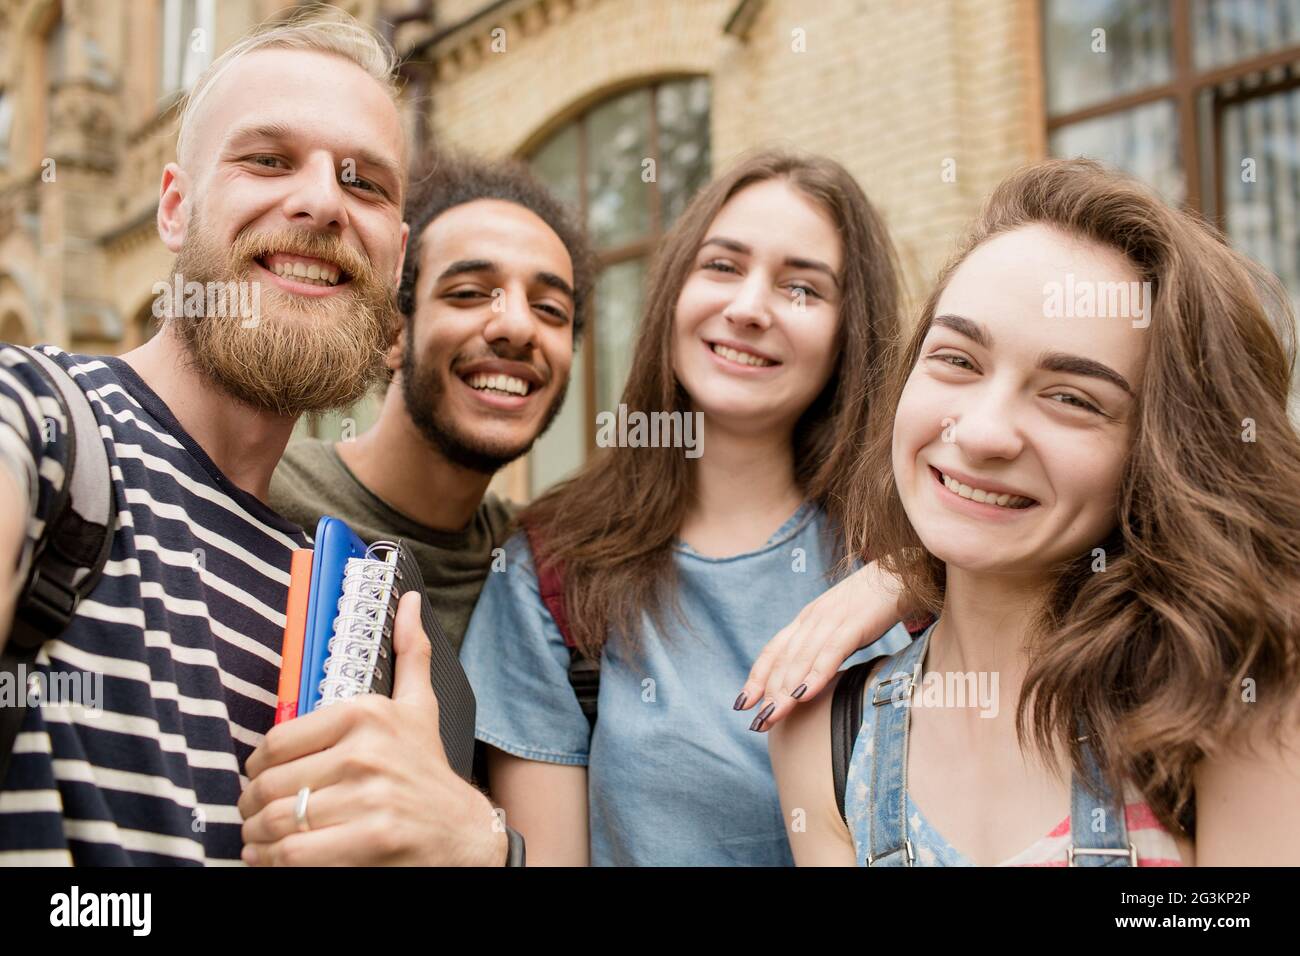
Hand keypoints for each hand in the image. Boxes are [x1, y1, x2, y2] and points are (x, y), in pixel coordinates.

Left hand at [238, 591, 505, 865]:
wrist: (464, 832)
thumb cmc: (429, 772)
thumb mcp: (420, 708)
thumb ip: (409, 654)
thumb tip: (409, 603)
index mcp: (367, 714)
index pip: (277, 741)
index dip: (256, 765)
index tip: (258, 776)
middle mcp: (366, 752)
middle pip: (272, 784)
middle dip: (252, 805)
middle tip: (253, 812)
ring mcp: (369, 797)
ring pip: (278, 819)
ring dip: (256, 833)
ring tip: (258, 836)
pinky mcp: (370, 838)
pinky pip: (295, 852)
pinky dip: (271, 859)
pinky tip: (271, 857)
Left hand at [737, 561, 904, 732]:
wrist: (905, 570)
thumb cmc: (875, 601)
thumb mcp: (843, 622)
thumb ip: (826, 644)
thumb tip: (814, 675)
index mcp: (809, 618)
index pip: (775, 649)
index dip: (757, 676)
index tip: (743, 703)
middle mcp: (813, 618)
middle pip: (783, 659)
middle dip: (767, 693)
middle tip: (757, 722)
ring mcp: (833, 619)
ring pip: (801, 658)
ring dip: (784, 690)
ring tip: (772, 716)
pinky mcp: (855, 622)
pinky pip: (831, 651)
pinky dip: (816, 674)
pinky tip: (805, 695)